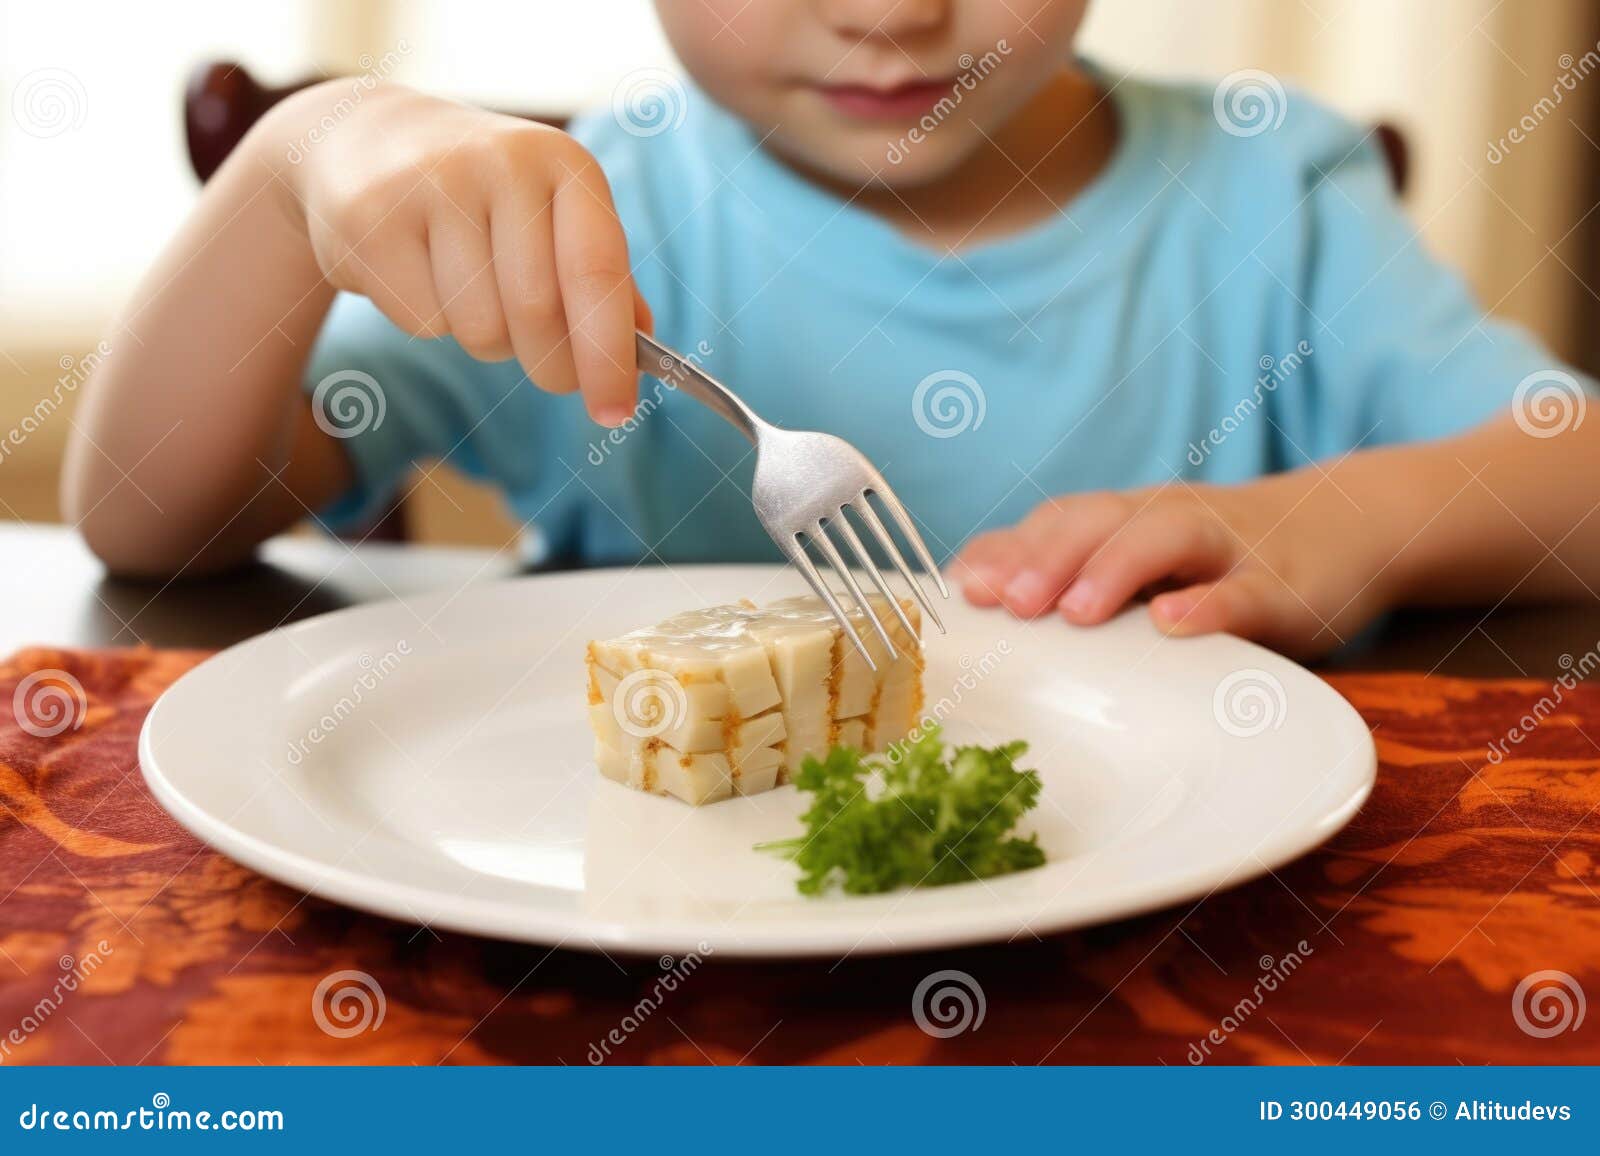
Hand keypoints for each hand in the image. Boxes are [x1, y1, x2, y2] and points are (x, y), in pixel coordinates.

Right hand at [267, 81, 649, 423]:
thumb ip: (604, 281)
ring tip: (470, 290)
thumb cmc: (485, 196)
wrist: (368, 139)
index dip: (608, 354)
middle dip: (550, 364)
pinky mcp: (370, 219)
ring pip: (479, 328)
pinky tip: (418, 272)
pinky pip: (422, 322)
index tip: (615, 415)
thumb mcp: (554, 216)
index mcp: (563, 164)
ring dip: (486, 338)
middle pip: (537, 313)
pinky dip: (429, 321)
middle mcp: (502, 163)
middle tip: (549, 369)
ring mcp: (430, 185)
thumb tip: (645, 348)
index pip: (596, 272)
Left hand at [952, 479, 1398, 656]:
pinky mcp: (1283, 583)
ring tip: (1077, 612)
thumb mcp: (1140, 552)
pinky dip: (1210, 605)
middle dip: (1048, 561)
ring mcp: (1226, 546)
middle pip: (1098, 521)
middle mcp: (1166, 519)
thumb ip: (1064, 564)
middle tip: (1009, 605)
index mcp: (1126, 517)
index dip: (1008, 552)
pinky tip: (1177, 624)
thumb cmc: (1215, 556)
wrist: (1344, 524)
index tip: (962, 591)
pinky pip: (1244, 591)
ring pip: (1165, 539)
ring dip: (1116, 570)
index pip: (1057, 522)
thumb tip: (967, 580)